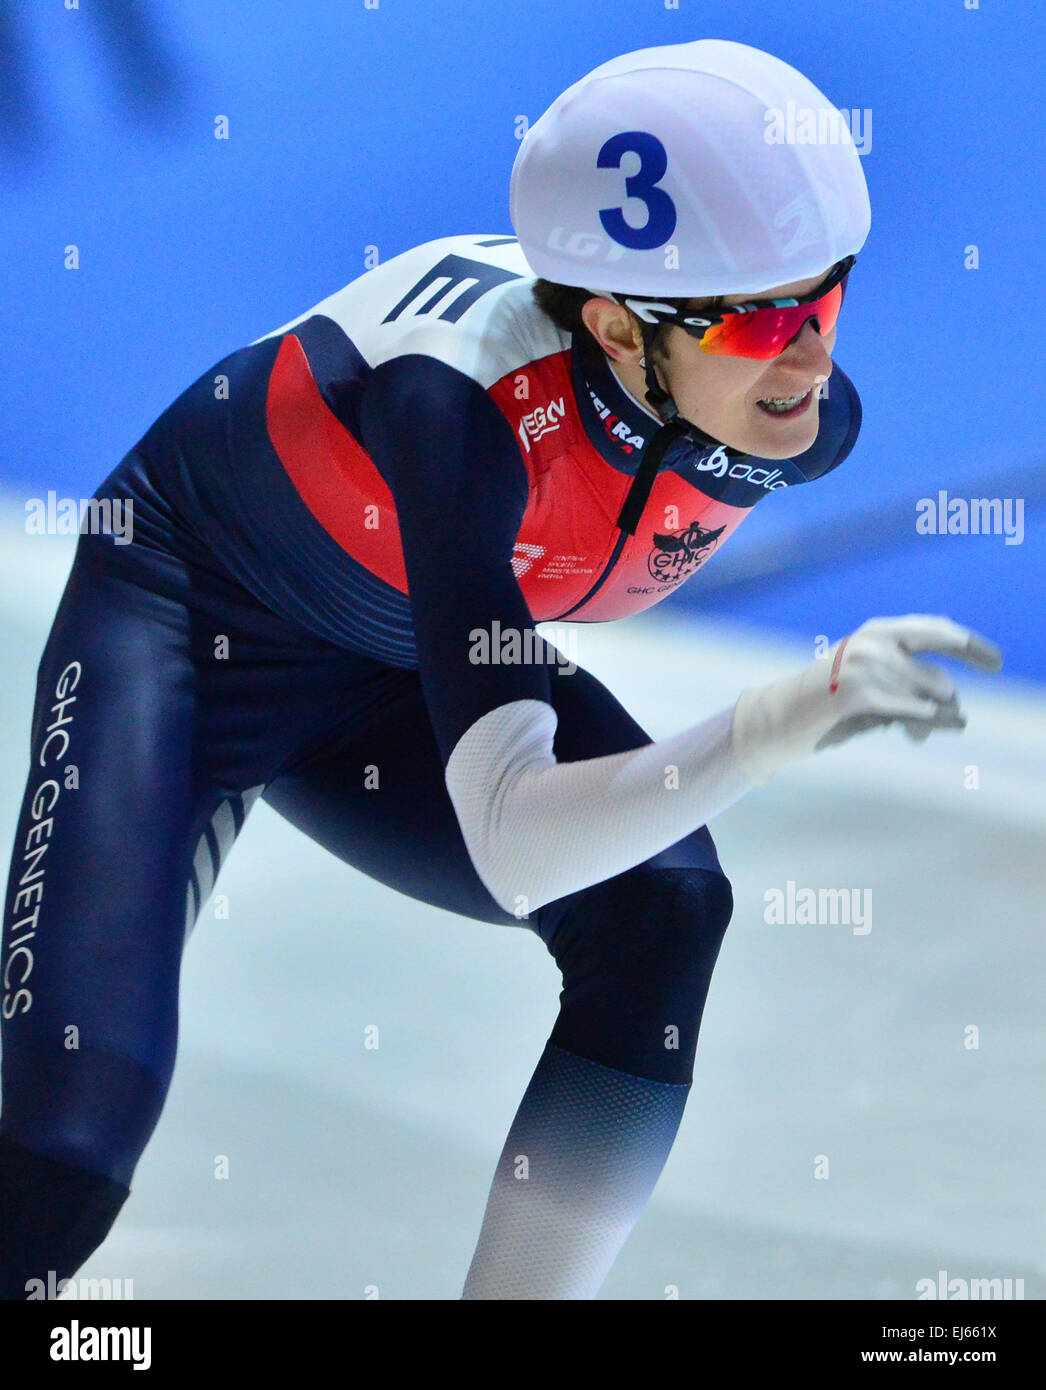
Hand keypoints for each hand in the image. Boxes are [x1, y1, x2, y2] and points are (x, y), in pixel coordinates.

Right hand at [731, 614, 1002, 783]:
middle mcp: (873, 642)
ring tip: (917, 733)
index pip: (936, 630)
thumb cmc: (824, 707)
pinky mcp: (858, 694)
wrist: (775, 720)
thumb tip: (954, 710)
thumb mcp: (868, 684)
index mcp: (876, 631)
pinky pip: (911, 714)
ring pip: (927, 700)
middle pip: (936, 677)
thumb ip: (905, 684)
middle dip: (947, 703)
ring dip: (932, 722)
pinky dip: (921, 726)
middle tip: (955, 721)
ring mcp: (865, 666)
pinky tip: (915, 733)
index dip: (970, 645)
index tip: (994, 662)